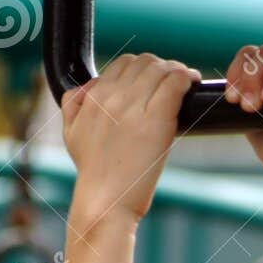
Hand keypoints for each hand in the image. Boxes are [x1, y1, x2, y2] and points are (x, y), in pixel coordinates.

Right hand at [61, 53, 201, 226]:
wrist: (105, 200)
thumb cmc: (94, 173)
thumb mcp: (71, 134)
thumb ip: (73, 105)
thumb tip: (84, 88)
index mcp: (94, 97)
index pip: (123, 65)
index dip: (142, 69)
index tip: (154, 81)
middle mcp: (113, 96)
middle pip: (144, 62)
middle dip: (160, 68)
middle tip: (172, 81)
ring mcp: (134, 106)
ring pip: (160, 68)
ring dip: (176, 71)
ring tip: (186, 81)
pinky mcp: (156, 118)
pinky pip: (175, 82)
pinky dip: (186, 78)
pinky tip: (191, 84)